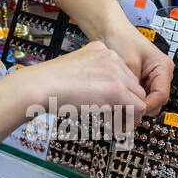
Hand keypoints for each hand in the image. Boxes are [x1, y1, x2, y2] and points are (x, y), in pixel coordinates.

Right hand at [26, 41, 146, 133]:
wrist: (40, 86)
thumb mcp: (74, 70)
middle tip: (118, 120)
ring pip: (138, 97)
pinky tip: (115, 127)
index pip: (123, 73)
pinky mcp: (116, 90)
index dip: (120, 93)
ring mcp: (115, 73)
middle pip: (133, 85)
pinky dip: (129, 120)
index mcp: (100, 50)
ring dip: (128, 113)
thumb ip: (90, 77)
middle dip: (127, 104)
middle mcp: (111, 57)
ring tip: (116, 125)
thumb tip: (99, 97)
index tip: (114, 106)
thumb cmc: (48, 83)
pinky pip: (136, 108)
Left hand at [95, 22, 173, 115]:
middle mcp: (159, 75)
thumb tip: (133, 107)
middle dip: (139, 109)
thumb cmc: (121, 38)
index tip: (133, 113)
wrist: (108, 28)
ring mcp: (149, 79)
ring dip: (132, 107)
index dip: (146, 106)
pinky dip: (127, 101)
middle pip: (154, 102)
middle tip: (122, 116)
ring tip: (116, 109)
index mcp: (163, 68)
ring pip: (144, 102)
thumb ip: (133, 86)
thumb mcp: (129, 63)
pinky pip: (136, 97)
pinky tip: (115, 103)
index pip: (161, 96)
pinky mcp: (138, 81)